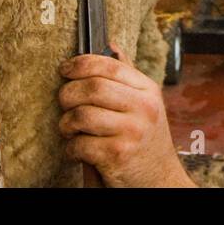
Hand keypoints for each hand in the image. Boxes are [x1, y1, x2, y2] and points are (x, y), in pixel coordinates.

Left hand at [58, 42, 193, 187]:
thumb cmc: (145, 140)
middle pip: (92, 87)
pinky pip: (79, 145)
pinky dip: (71, 149)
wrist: (159, 179)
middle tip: (64, 103)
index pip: (109, 65)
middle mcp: (143, 108)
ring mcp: (132, 132)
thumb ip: (127, 76)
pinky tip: (79, 150)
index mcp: (148, 90)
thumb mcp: (144, 104)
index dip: (81, 64)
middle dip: (67, 94)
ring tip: (70, 130)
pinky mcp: (117, 155)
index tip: (64, 70)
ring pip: (81, 116)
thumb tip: (110, 45)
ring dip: (66, 124)